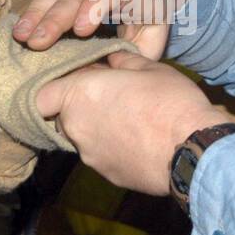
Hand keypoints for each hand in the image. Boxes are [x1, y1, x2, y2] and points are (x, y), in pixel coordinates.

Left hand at [35, 50, 228, 195]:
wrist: (192, 151)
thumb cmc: (170, 102)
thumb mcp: (149, 68)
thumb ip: (121, 62)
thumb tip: (110, 60)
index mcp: (80, 94)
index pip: (41, 96)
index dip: (54, 89)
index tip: (75, 82)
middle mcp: (76, 126)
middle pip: (62, 116)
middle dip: (79, 106)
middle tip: (108, 97)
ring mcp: (89, 154)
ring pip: (82, 137)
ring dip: (96, 127)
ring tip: (128, 120)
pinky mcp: (105, 174)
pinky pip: (100, 155)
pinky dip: (112, 148)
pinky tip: (137, 141)